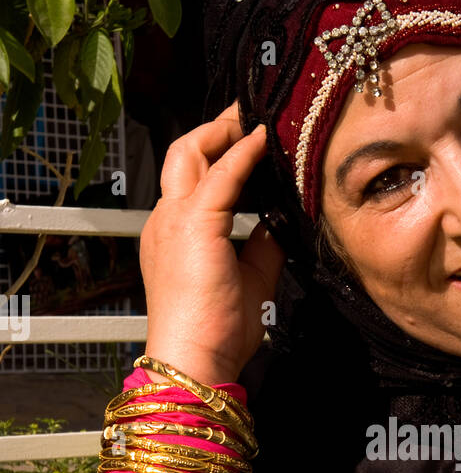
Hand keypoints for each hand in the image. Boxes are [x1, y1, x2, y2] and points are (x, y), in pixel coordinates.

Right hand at [140, 100, 284, 386]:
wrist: (197, 359)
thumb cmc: (218, 330)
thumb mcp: (250, 276)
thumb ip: (261, 242)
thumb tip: (282, 218)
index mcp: (174, 233)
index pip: (190, 177)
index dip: (217, 151)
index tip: (247, 136)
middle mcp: (166, 219)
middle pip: (182, 153)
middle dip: (215, 128)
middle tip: (249, 113)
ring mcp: (174, 219)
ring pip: (190, 152)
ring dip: (225, 130)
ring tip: (255, 117)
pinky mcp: (194, 224)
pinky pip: (219, 174)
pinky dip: (242, 152)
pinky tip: (262, 140)